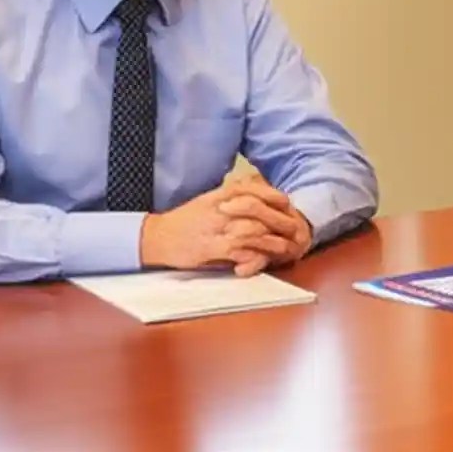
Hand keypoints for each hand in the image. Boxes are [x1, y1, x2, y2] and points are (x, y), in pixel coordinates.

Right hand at [139, 178, 305, 273]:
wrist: (157, 236)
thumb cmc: (185, 220)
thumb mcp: (210, 200)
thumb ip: (232, 195)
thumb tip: (258, 192)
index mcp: (222, 194)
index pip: (256, 191)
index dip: (276, 198)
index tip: (289, 205)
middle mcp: (221, 208)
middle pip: (260, 211)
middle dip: (281, 222)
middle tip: (295, 231)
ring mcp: (216, 228)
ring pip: (254, 231)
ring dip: (273, 241)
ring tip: (286, 249)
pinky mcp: (211, 248)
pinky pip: (239, 250)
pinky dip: (254, 256)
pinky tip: (263, 260)